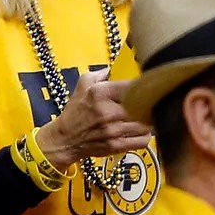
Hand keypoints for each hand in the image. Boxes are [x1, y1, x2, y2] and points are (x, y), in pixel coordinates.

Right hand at [36, 78, 151, 171]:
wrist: (66, 138)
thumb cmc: (75, 113)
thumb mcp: (82, 86)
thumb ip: (99, 74)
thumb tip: (114, 68)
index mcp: (99, 93)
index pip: (133, 86)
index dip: (143, 86)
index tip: (145, 86)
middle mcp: (107, 111)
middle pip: (143, 106)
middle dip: (148, 104)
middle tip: (148, 103)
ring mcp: (113, 130)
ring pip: (146, 124)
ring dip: (148, 121)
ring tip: (143, 118)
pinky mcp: (118, 145)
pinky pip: (143, 140)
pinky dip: (145, 135)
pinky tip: (139, 131)